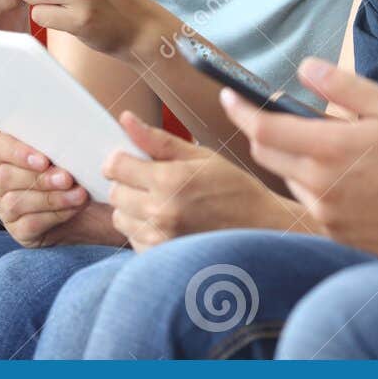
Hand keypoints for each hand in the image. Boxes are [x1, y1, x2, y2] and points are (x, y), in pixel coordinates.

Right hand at [0, 132, 120, 247]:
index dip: (16, 152)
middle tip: (67, 178)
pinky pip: (30, 224)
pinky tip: (74, 208)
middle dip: (39, 178)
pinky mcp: (19, 231)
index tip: (43, 160)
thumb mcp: (71, 154)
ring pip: (16, 202)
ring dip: (51, 198)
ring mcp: (7, 208)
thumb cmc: (78, 173)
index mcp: (9, 155)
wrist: (92, 208)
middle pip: (5, 176)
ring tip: (78, 195)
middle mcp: (2, 181)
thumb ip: (62, 142)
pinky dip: (55, 215)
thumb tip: (74, 128)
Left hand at [103, 113, 304, 251]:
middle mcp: (161, 213)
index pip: (115, 166)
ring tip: (162, 204)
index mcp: (170, 181)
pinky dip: (143, 231)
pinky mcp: (162, 259)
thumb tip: (125, 119)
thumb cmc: (234, 189)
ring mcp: (161, 240)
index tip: (131, 160)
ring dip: (133, 209)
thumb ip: (157, 140)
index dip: (121, 159)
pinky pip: (133, 240)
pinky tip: (167, 224)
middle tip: (153, 182)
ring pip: (120, 218)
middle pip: (115, 192)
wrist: (262, 230)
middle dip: (128, 184)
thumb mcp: (200, 156)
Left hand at [220, 58, 377, 257]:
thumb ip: (344, 86)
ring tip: (335, 148)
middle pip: (267, 155)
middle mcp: (321, 186)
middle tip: (284, 115)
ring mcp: (327, 215)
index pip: (263, 129)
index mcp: (330, 150)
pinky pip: (311, 203)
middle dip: (264, 132)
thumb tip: (305, 69)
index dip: (240, 110)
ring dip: (295, 160)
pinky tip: (349, 178)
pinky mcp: (338, 236)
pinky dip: (316, 185)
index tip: (228, 94)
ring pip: (290, 179)